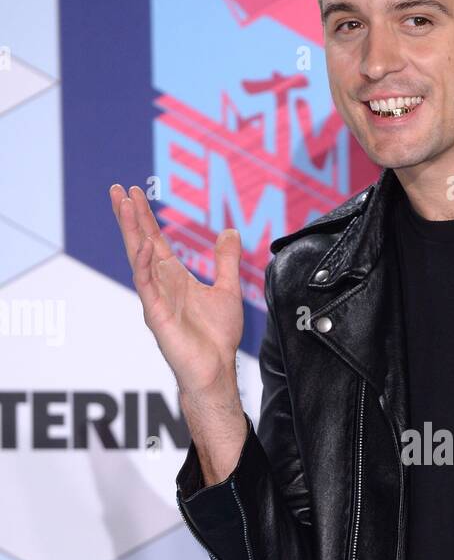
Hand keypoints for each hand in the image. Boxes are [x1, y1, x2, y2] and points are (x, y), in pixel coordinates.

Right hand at [109, 184, 243, 399]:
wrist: (216, 370)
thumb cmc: (217, 337)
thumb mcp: (227, 289)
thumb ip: (226, 261)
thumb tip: (230, 231)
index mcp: (174, 278)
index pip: (154, 240)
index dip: (145, 217)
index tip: (135, 192)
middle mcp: (160, 285)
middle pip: (139, 243)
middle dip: (128, 217)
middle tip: (117, 189)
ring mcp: (155, 299)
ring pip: (137, 259)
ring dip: (131, 231)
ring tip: (124, 205)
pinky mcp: (156, 315)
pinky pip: (146, 285)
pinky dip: (144, 264)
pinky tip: (144, 244)